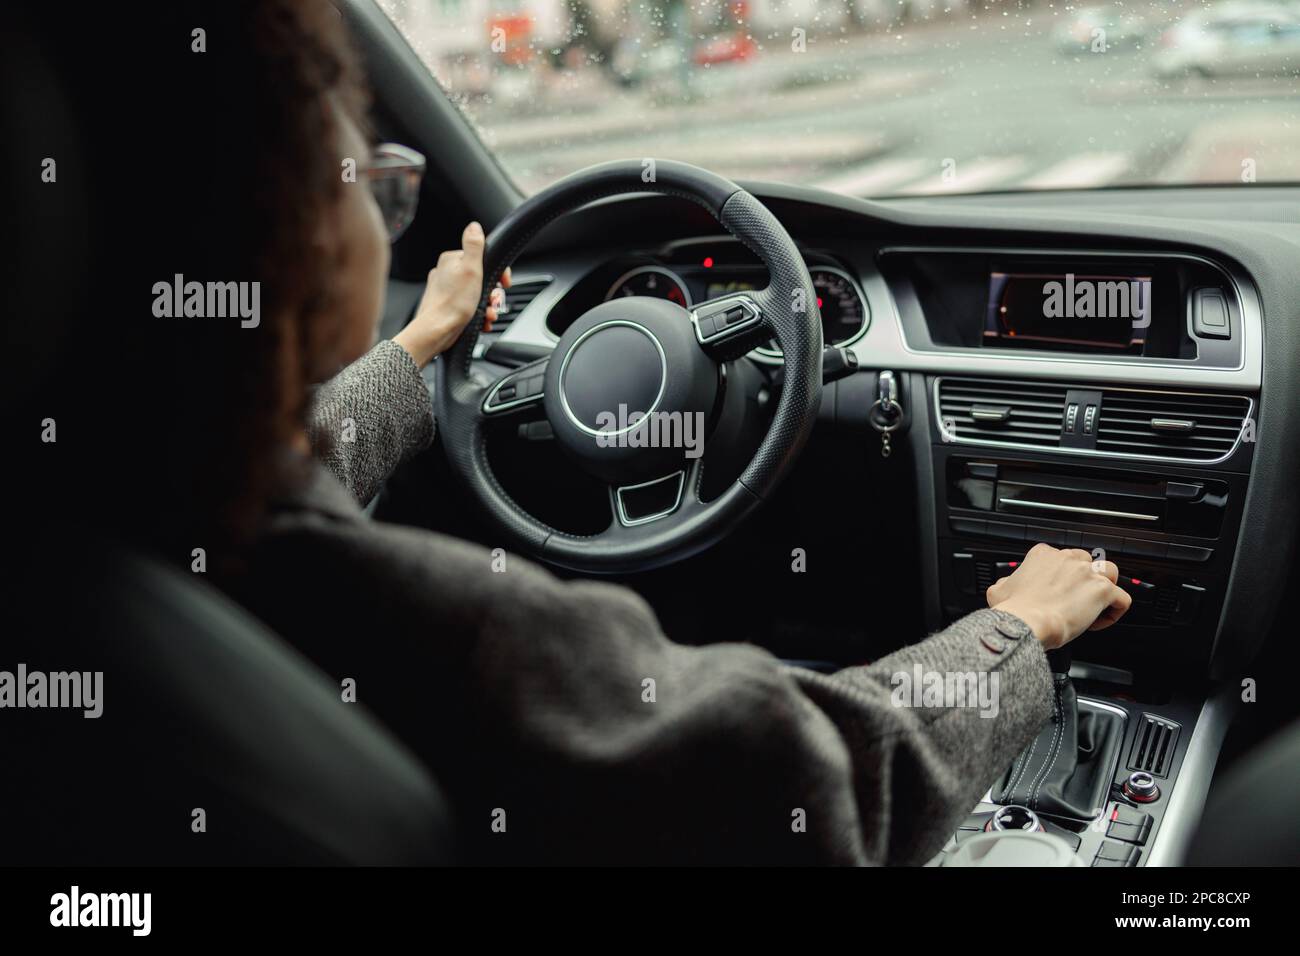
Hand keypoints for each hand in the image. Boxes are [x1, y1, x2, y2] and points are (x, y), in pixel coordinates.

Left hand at [393, 221, 510, 367]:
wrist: (437, 331)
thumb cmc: (452, 303)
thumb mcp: (470, 269)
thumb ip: (474, 245)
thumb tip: (474, 226)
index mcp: (452, 260)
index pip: (482, 259)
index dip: (497, 272)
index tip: (504, 283)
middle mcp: (447, 273)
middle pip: (482, 278)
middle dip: (493, 293)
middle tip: (494, 302)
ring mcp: (446, 290)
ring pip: (477, 294)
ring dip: (487, 306)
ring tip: (488, 314)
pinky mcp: (448, 306)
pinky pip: (469, 307)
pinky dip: (478, 314)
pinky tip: (481, 320)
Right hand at [986, 543, 1132, 649]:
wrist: (1027, 623)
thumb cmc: (1015, 609)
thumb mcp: (998, 590)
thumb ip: (1006, 582)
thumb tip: (1006, 584)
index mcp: (1042, 555)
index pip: (1059, 558)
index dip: (1060, 577)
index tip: (1055, 593)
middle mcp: (1067, 559)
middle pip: (1086, 562)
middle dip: (1083, 579)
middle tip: (1074, 599)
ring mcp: (1086, 573)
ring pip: (1110, 571)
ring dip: (1106, 585)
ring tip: (1097, 603)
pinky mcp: (1102, 590)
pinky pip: (1122, 598)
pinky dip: (1115, 610)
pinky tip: (1101, 621)